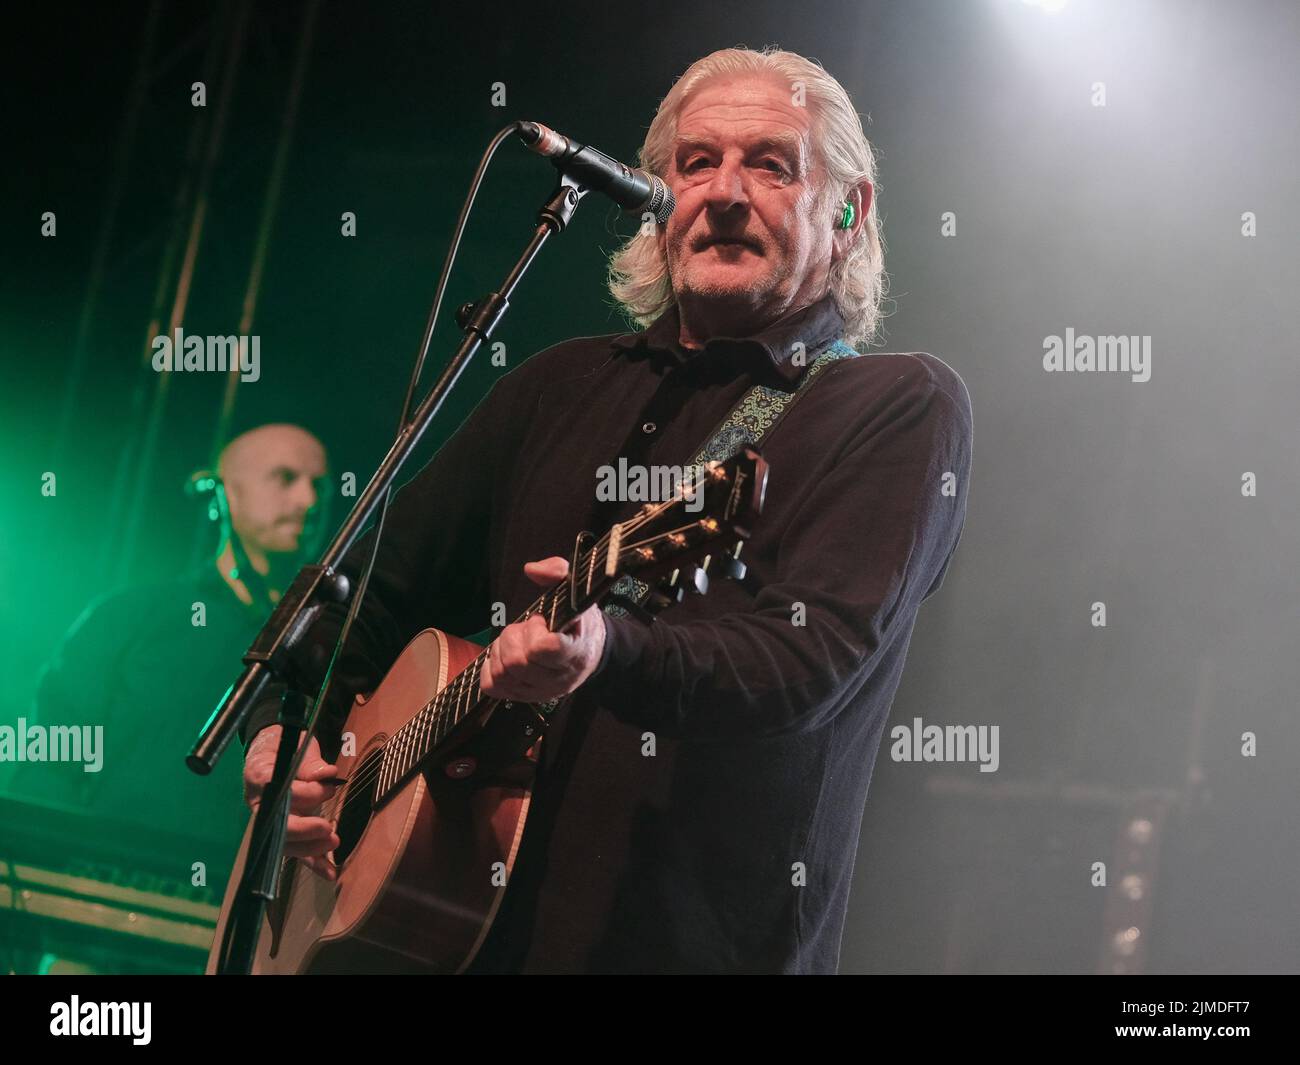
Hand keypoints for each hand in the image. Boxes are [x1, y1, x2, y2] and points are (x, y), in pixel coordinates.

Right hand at [243, 724, 341, 881]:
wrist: (272, 749)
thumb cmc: (285, 746)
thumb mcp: (298, 746)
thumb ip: (311, 763)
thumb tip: (328, 773)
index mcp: (259, 777)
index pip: (279, 791)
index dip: (305, 793)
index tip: (329, 786)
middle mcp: (260, 803)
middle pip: (277, 825)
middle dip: (303, 829)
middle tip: (327, 827)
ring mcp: (270, 820)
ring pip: (285, 842)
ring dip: (311, 848)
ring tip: (334, 843)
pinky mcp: (283, 830)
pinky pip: (296, 850)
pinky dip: (313, 863)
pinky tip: (329, 872)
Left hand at [479, 556, 606, 703]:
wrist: (590, 652)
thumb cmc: (579, 621)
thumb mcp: (575, 592)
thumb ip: (557, 572)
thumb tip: (531, 569)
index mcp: (574, 651)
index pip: (545, 649)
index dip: (534, 632)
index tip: (540, 621)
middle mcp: (559, 678)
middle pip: (516, 663)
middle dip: (512, 639)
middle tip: (524, 628)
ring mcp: (541, 691)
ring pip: (502, 675)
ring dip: (500, 652)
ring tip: (515, 642)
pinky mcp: (525, 697)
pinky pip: (492, 687)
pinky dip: (491, 669)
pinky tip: (504, 657)